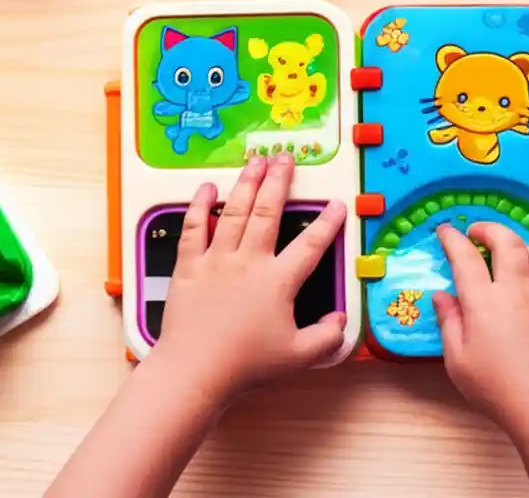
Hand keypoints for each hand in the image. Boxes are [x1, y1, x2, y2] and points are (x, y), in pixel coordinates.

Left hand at [149, 153, 347, 404]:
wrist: (195, 371)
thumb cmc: (247, 365)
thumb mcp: (298, 356)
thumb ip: (326, 338)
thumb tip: (340, 320)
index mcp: (278, 281)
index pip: (310, 245)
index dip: (327, 223)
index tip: (337, 203)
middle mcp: (248, 262)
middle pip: (267, 212)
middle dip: (279, 181)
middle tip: (286, 157)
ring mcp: (216, 260)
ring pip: (233, 212)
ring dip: (247, 183)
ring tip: (256, 160)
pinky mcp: (189, 266)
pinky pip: (193, 228)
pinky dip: (199, 206)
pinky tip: (206, 187)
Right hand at [433, 222, 528, 441]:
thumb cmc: (495, 388)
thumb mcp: (457, 361)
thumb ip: (449, 322)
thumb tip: (442, 295)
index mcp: (484, 301)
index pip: (465, 257)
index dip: (453, 239)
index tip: (445, 230)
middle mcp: (517, 292)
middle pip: (508, 243)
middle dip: (491, 229)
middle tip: (478, 232)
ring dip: (522, 248)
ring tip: (511, 255)